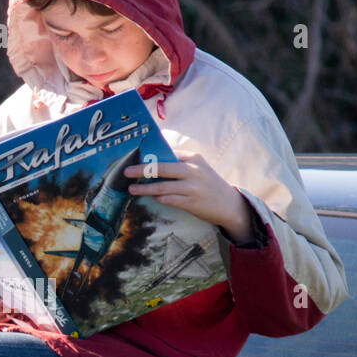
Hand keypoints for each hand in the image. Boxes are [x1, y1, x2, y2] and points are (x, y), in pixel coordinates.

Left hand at [124, 150, 256, 243]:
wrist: (229, 204)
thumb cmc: (207, 184)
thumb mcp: (197, 168)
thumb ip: (178, 164)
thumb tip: (151, 161)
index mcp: (193, 158)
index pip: (167, 153)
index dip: (150, 155)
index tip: (134, 156)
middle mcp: (193, 170)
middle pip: (162, 167)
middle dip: (142, 169)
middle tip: (126, 171)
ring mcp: (193, 187)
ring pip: (163, 186)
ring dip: (145, 188)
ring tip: (132, 189)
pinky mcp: (192, 202)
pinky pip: (169, 200)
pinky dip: (158, 198)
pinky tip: (151, 197)